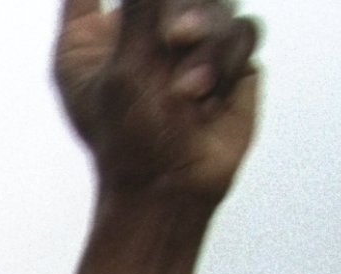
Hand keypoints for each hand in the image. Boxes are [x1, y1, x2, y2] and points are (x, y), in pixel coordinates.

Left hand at [56, 0, 261, 208]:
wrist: (172, 188)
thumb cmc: (131, 138)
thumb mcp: (121, 68)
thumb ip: (139, 8)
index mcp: (96, 34)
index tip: (150, 28)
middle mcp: (142, 31)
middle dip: (183, 9)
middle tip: (175, 38)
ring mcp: (190, 43)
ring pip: (218, 3)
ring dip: (206, 46)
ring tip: (188, 91)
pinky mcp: (229, 59)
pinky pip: (245, 32)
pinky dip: (227, 65)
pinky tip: (207, 104)